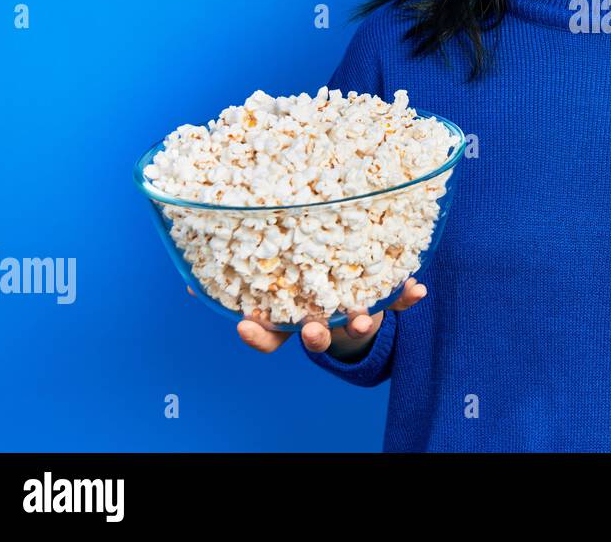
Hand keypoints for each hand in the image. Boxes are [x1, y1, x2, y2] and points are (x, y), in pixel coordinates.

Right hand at [185, 278, 428, 357]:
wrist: (350, 295)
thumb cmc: (308, 279)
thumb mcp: (275, 276)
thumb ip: (240, 274)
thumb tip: (191, 277)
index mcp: (294, 315)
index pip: (270, 333)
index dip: (257, 335)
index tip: (244, 328)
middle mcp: (322, 318)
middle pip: (314, 335)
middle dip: (314, 335)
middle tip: (312, 329)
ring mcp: (352, 312)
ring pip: (354, 323)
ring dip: (359, 321)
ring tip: (362, 317)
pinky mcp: (383, 303)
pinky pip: (397, 302)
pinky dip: (408, 297)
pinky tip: (420, 288)